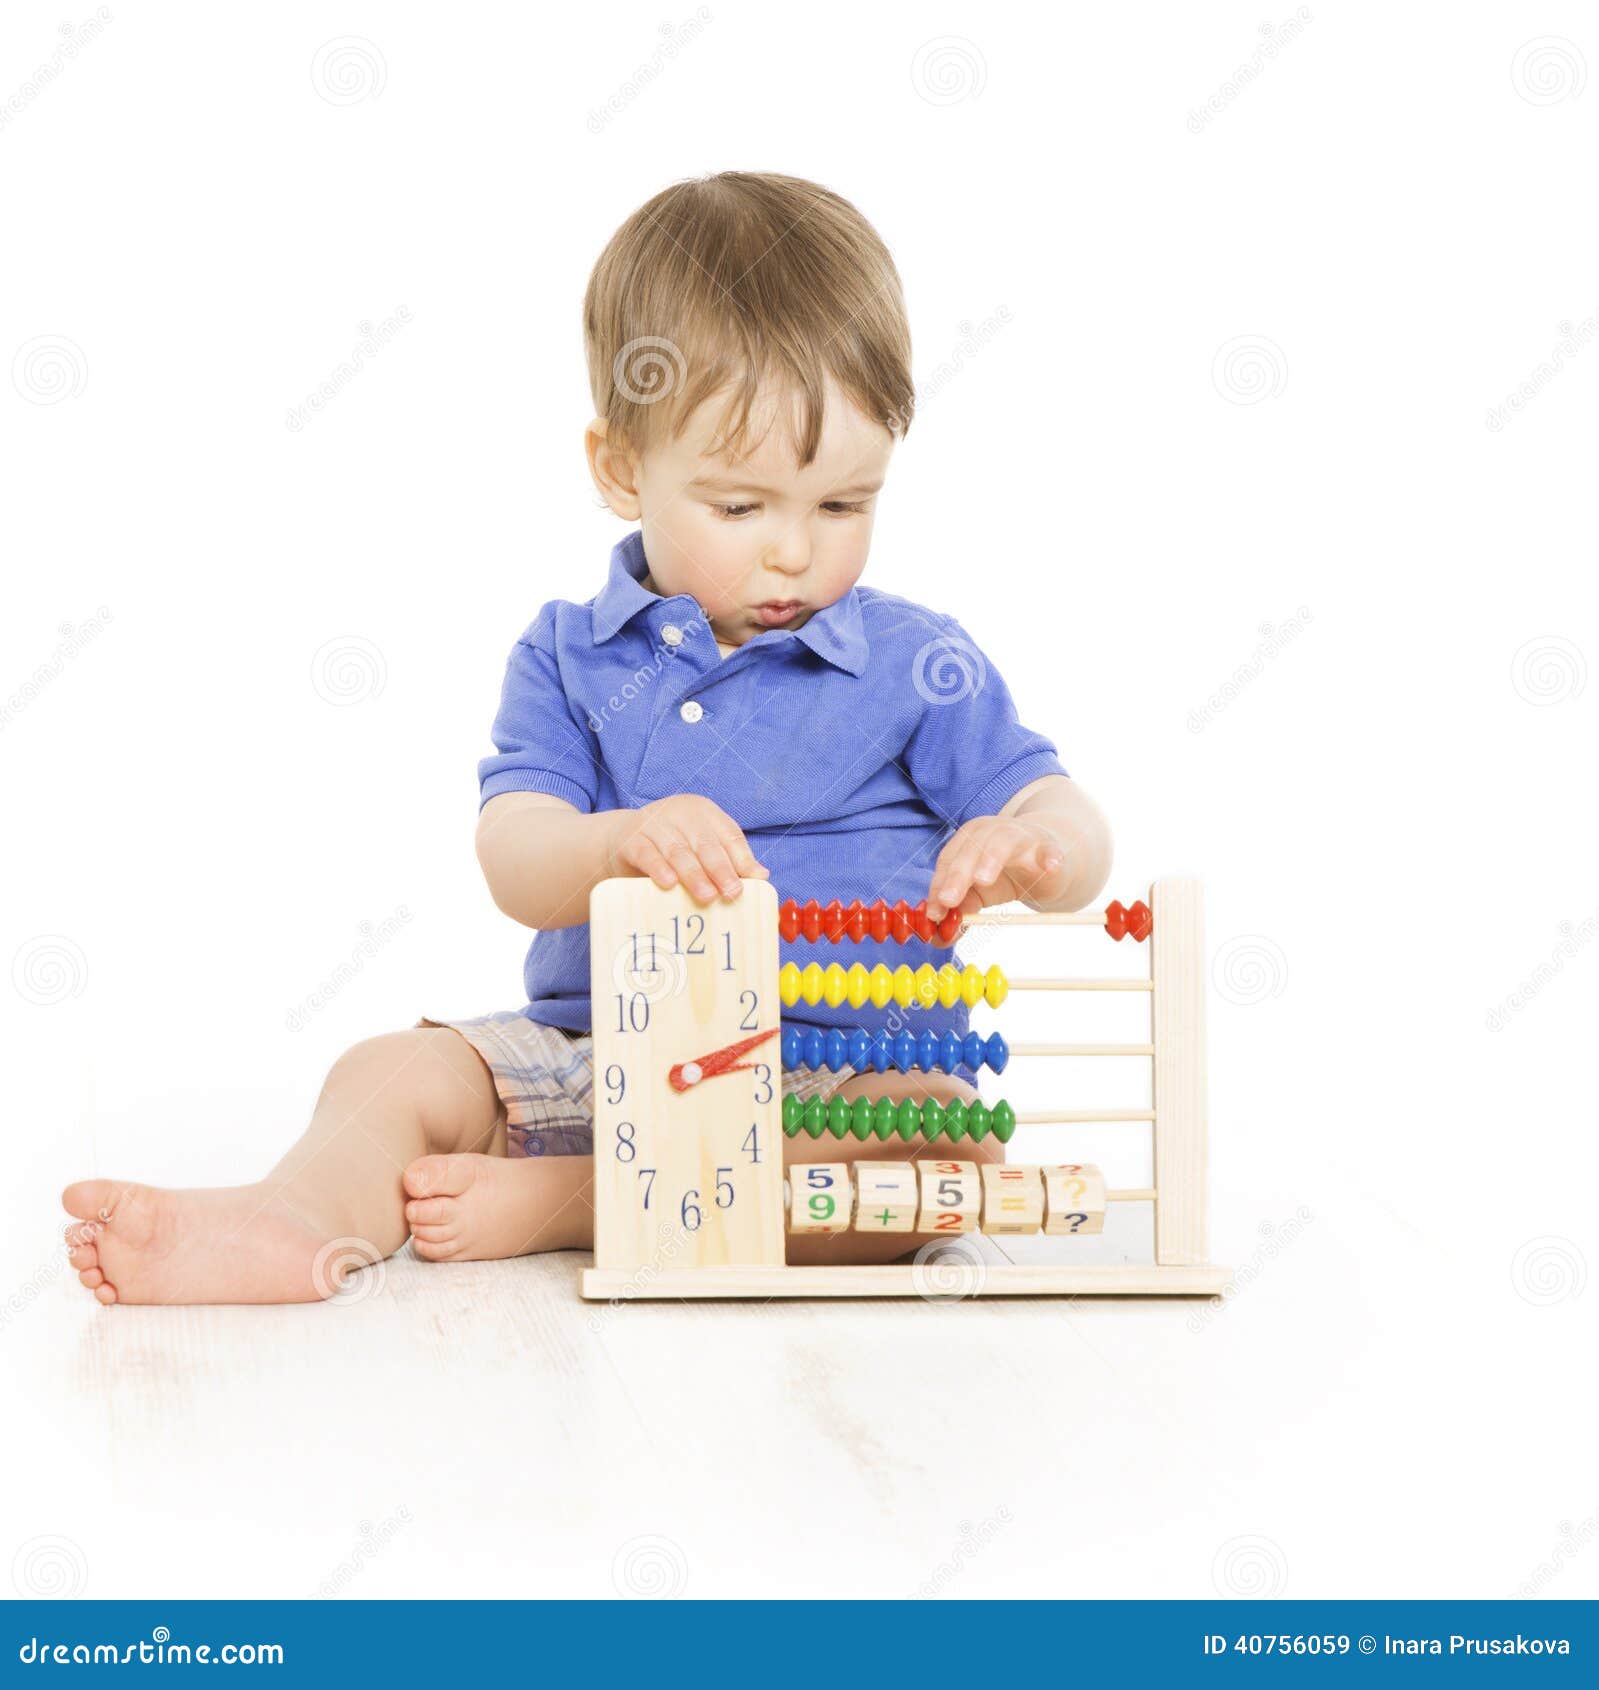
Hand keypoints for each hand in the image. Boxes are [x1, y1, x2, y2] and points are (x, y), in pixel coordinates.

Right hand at [608, 795, 769, 902]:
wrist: (621, 840)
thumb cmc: (670, 848)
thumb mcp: (700, 849)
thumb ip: (730, 860)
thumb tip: (761, 876)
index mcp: (704, 813)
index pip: (728, 835)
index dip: (741, 859)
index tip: (752, 881)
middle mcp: (680, 813)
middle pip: (705, 843)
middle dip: (721, 870)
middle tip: (732, 893)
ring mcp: (654, 824)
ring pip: (678, 851)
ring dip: (693, 875)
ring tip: (707, 897)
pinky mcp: (631, 839)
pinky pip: (647, 854)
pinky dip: (658, 869)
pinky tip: (669, 884)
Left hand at [924, 815, 1064, 921]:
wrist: (1045, 863)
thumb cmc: (1004, 875)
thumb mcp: (977, 894)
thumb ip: (959, 912)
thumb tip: (938, 939)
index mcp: (968, 840)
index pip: (949, 859)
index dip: (939, 885)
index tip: (935, 912)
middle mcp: (992, 832)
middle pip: (971, 849)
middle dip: (958, 875)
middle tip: (949, 900)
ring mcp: (1021, 837)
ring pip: (1003, 842)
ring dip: (990, 860)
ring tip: (982, 880)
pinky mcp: (1048, 847)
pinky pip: (1049, 850)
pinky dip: (1049, 857)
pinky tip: (1050, 867)